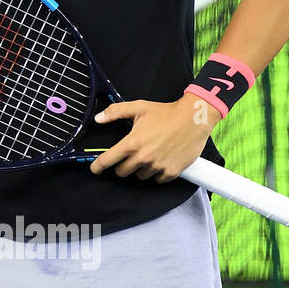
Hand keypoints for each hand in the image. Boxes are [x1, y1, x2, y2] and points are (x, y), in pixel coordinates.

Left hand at [88, 95, 220, 181]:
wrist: (194, 119)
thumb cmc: (165, 113)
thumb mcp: (138, 107)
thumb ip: (116, 112)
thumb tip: (98, 118)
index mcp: (132, 143)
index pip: (107, 161)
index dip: (97, 167)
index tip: (94, 169)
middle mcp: (143, 157)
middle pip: (122, 172)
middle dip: (122, 165)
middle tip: (130, 155)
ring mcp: (158, 166)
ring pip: (140, 176)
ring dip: (141, 169)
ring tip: (149, 155)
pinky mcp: (171, 172)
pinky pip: (157, 180)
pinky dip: (156, 173)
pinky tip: (160, 161)